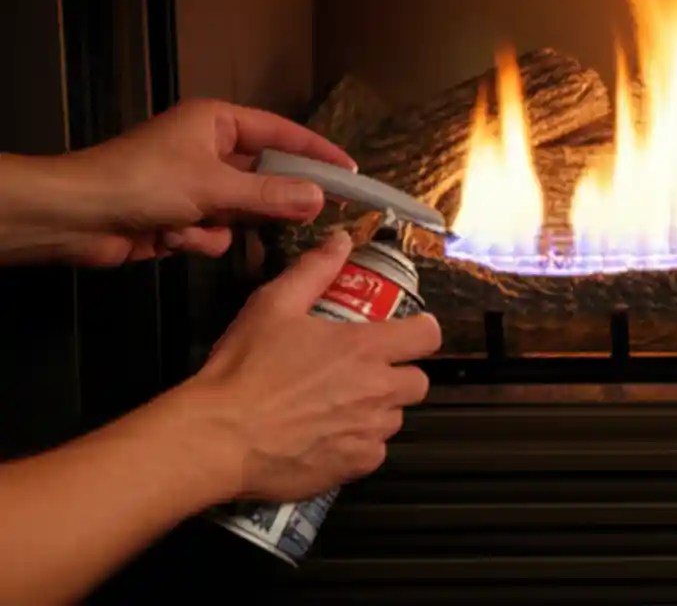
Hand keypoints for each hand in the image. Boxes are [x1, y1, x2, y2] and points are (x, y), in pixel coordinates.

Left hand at [17, 98, 354, 265]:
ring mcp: (196, 185)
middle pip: (267, 177)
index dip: (318, 153)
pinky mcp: (183, 218)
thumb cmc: (141, 183)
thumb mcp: (215, 187)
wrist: (77, 217)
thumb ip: (272, 196)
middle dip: (271, 201)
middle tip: (310, 215)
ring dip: (222, 225)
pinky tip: (172, 238)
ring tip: (196, 223)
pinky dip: (199, 240)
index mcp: (218, 123)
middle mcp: (210, 150)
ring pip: (244, 211)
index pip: (283, 134)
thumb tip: (319, 197)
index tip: (352, 173)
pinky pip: (217, 233)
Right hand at [175, 230, 441, 500]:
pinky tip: (328, 435)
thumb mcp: (274, 305)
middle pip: (418, 382)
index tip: (407, 332)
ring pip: (395, 418)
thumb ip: (314, 271)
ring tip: (339, 404)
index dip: (420, 331)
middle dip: (398, 374)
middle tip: (365, 371)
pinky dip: (359, 444)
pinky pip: (374, 452)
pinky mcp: (355, 465)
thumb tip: (341, 242)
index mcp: (365, 347)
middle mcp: (378, 390)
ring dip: (378, 409)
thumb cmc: (243, 371)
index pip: (428, 336)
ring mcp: (369, 431)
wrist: (219, 437)